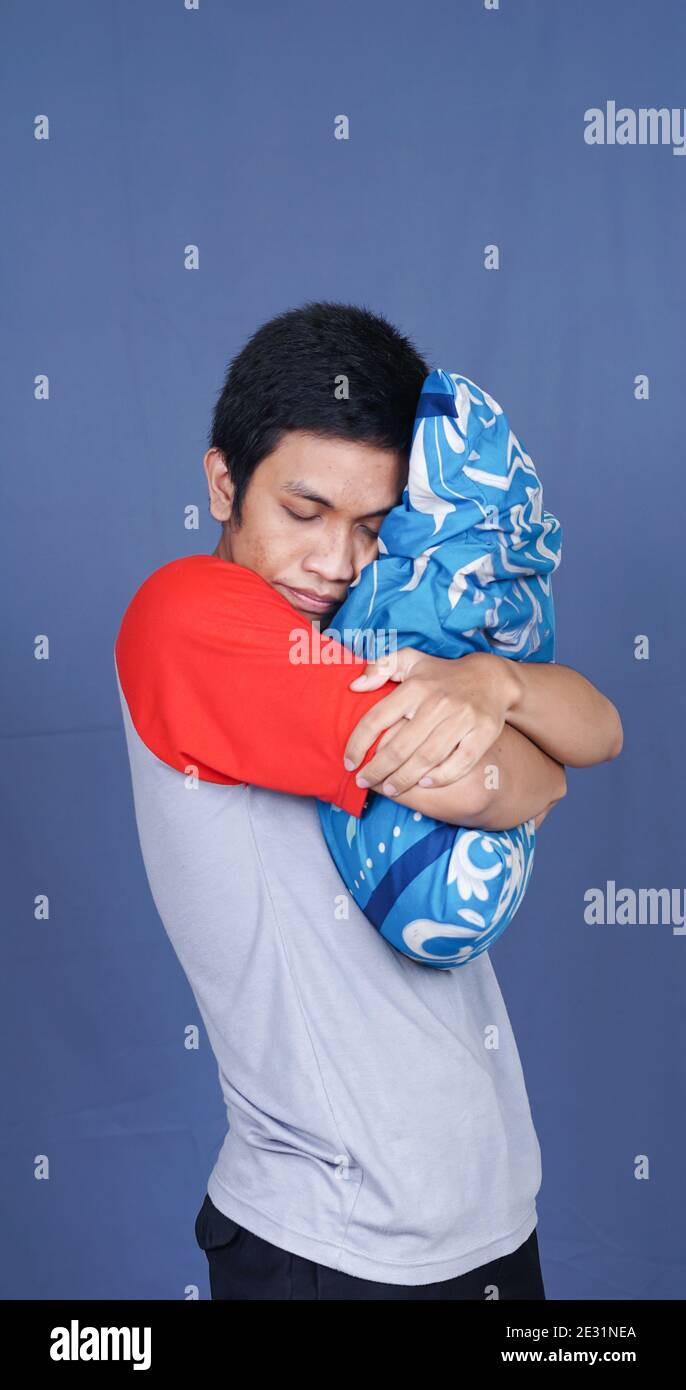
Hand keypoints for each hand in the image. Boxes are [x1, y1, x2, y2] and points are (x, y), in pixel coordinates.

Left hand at [343, 647, 519, 796]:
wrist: (492, 679)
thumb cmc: (442, 675)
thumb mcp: (410, 660)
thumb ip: (380, 668)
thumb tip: (354, 686)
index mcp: (415, 686)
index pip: (377, 719)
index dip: (358, 744)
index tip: (349, 762)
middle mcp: (437, 703)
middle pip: (399, 747)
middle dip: (377, 769)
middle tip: (363, 782)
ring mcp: (462, 719)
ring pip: (426, 759)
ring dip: (403, 779)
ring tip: (389, 789)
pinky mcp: (483, 733)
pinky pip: (459, 763)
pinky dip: (440, 777)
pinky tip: (423, 784)